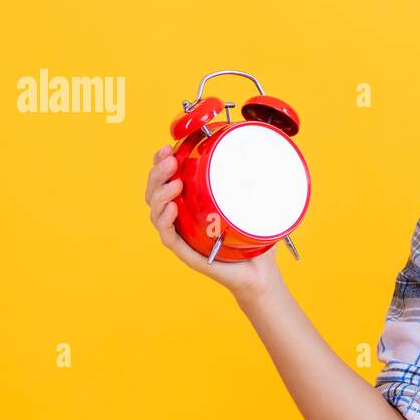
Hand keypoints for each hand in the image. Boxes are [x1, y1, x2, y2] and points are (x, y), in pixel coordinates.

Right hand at [145, 143, 284, 303]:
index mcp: (191, 203)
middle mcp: (182, 218)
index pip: (167, 179)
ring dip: (160, 194)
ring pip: (156, 212)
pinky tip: (171, 208)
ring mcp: (182, 236)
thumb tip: (264, 155)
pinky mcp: (187, 254)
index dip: (161, 162)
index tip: (168, 147)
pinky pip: (168, 236)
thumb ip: (254, 182)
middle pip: (155, 192)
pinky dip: (165, 221)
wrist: (261, 272)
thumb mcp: (254, 203)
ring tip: (175, 183)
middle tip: (171, 160)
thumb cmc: (255, 238)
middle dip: (158, 172)